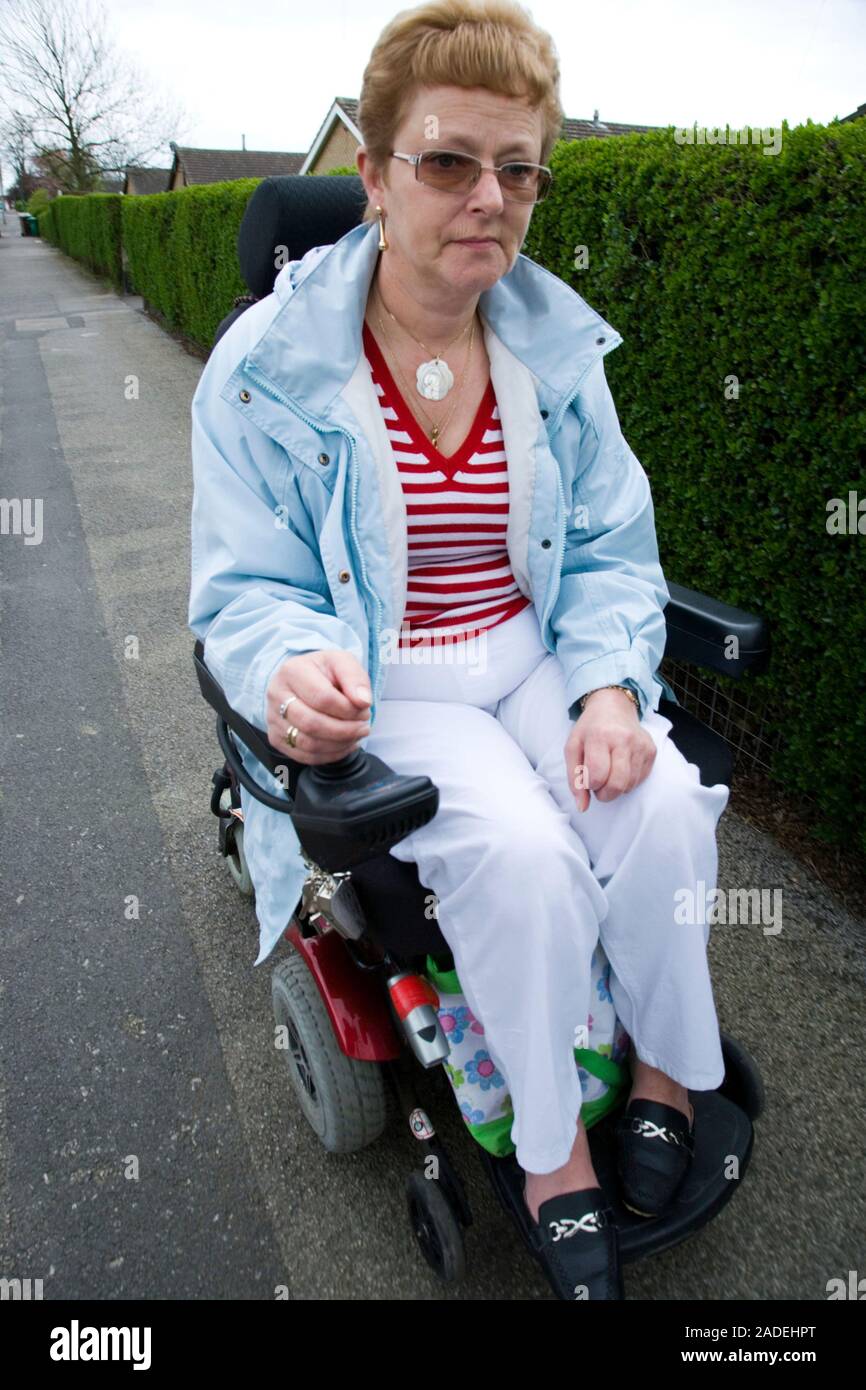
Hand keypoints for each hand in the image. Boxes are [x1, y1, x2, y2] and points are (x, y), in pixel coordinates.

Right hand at [265, 649, 372, 764]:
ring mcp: (273, 718)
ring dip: (339, 744)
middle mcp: (276, 695)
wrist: (303, 681)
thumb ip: (355, 678)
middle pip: (312, 724)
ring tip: (356, 735)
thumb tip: (363, 701)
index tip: (365, 708)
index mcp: (292, 670)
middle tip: (364, 726)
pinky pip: (305, 756)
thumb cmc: (325, 672)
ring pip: (308, 744)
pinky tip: (345, 744)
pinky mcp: (276, 738)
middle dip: (345, 730)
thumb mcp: (342, 663)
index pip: (323, 698)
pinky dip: (330, 755)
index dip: (349, 709)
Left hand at [565, 688, 655, 811]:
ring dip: (616, 787)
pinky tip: (621, 767)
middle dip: (604, 794)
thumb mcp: (573, 748)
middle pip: (616, 785)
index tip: (588, 778)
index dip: (590, 785)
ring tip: (609, 772)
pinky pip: (640, 780)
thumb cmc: (590, 729)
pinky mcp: (651, 750)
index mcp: (600, 736)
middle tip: (598, 785)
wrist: (614, 707)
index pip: (597, 775)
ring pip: (629, 785)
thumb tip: (582, 807)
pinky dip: (628, 781)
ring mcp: (641, 745)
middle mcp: (624, 739)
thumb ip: (574, 779)